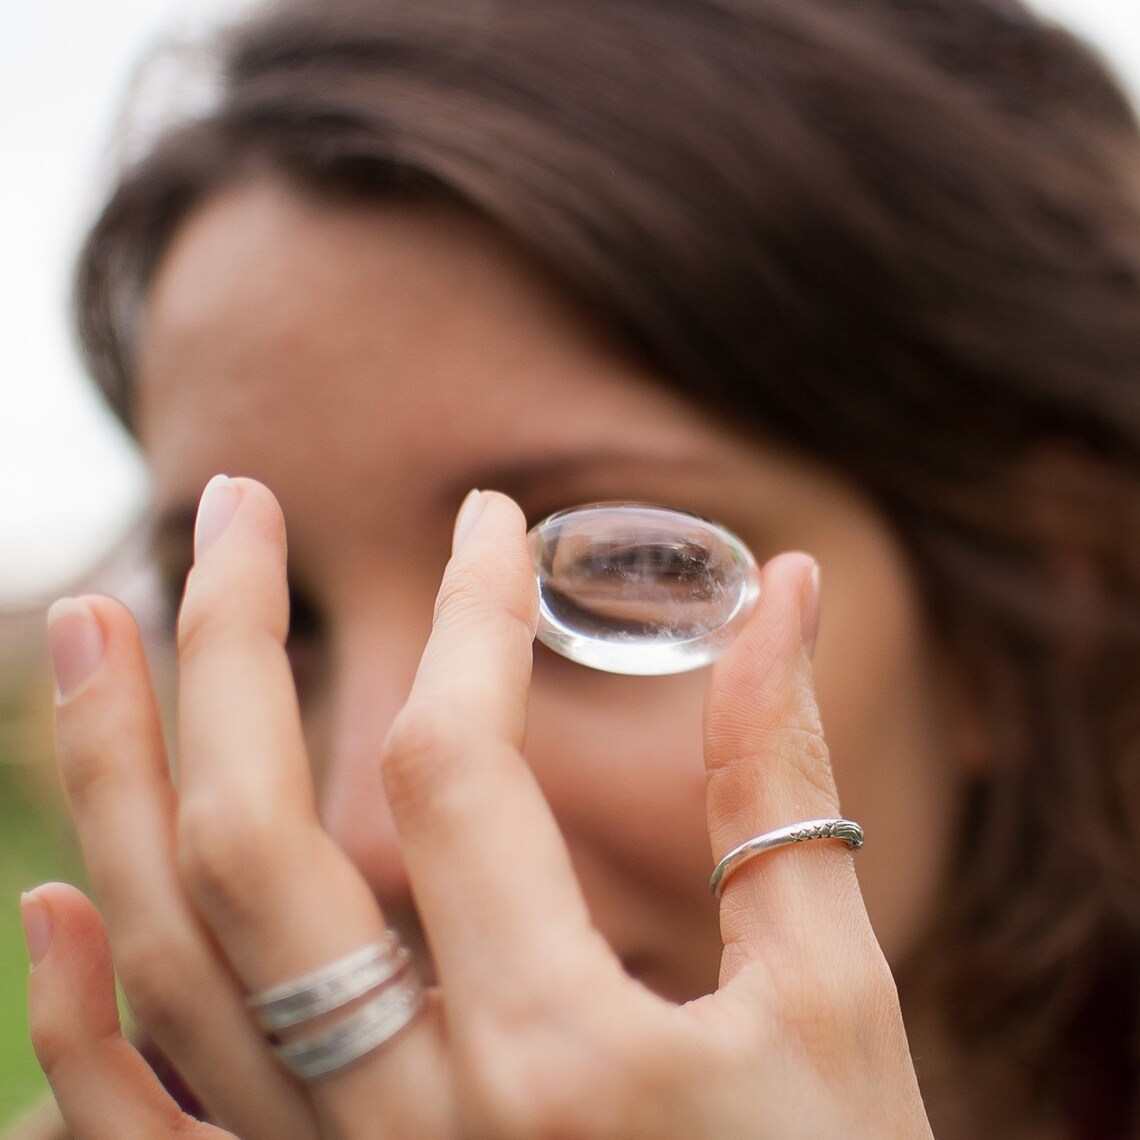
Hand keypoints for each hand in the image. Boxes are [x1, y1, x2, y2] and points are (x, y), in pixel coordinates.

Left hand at [26, 478, 933, 1137]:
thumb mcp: (833, 1001)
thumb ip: (779, 789)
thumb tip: (786, 591)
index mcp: (559, 1057)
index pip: (456, 771)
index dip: (472, 617)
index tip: (488, 524)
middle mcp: (418, 1127)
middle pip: (256, 843)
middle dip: (230, 649)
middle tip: (230, 505)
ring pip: (171, 963)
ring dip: (115, 779)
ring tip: (88, 622)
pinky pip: (151, 1138)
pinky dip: (78, 1027)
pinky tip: (52, 898)